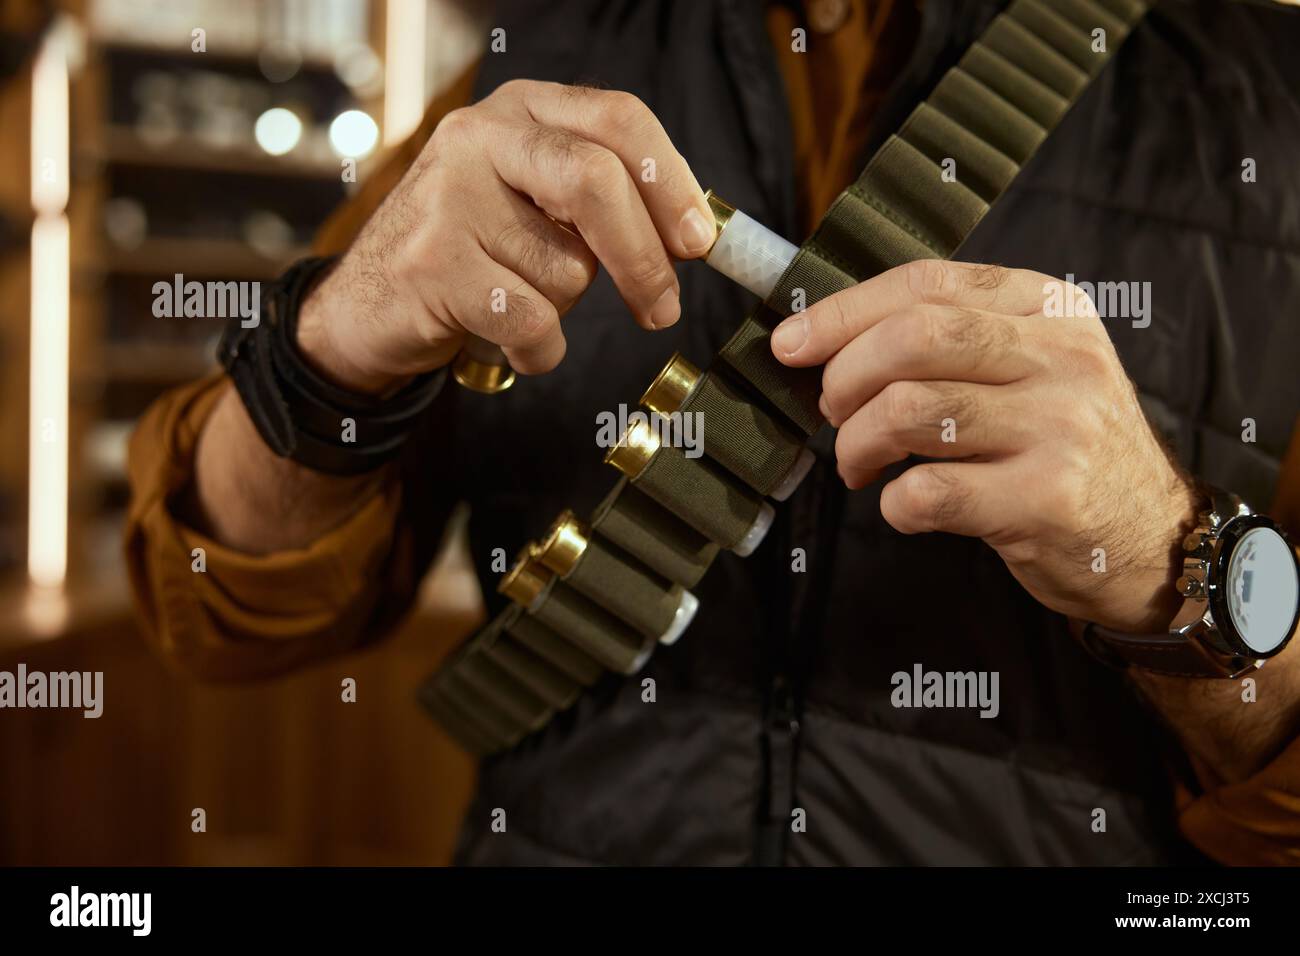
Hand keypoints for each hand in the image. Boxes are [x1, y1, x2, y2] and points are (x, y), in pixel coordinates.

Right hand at [298, 80, 715, 392]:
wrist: (365, 308)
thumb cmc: (471, 256)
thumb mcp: (534, 204)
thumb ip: (601, 202)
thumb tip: (690, 233)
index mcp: (520, 113)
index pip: (619, 120)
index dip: (671, 181)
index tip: (700, 241)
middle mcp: (480, 138)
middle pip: (596, 182)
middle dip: (643, 258)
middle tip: (662, 309)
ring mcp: (449, 198)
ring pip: (567, 269)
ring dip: (562, 309)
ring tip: (515, 300)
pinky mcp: (434, 264)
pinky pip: (533, 320)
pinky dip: (538, 348)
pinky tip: (508, 338)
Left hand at [771, 259, 1199, 632]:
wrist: (1150, 535)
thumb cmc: (1062, 447)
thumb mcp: (1032, 366)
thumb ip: (952, 340)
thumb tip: (825, 342)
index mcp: (1048, 308)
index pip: (926, 284)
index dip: (842, 312)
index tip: (790, 344)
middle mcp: (1061, 356)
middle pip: (914, 338)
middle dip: (844, 377)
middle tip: (830, 413)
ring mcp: (1060, 426)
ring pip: (910, 410)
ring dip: (856, 444)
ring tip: (858, 465)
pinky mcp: (1048, 498)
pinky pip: (929, 490)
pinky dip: (893, 503)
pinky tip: (905, 506)